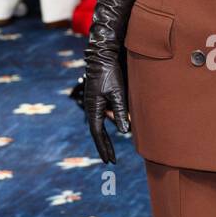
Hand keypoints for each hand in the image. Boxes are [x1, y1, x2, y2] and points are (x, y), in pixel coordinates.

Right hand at [82, 46, 129, 164]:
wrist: (102, 55)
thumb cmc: (110, 73)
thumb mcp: (117, 93)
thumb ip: (121, 112)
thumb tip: (124, 132)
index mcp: (93, 108)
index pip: (98, 133)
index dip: (104, 147)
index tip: (109, 160)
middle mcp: (91, 107)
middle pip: (97, 132)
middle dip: (104, 147)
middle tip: (110, 160)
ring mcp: (93, 102)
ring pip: (99, 124)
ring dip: (104, 137)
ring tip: (110, 150)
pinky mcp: (97, 97)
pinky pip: (101, 116)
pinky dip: (106, 125)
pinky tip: (113, 128)